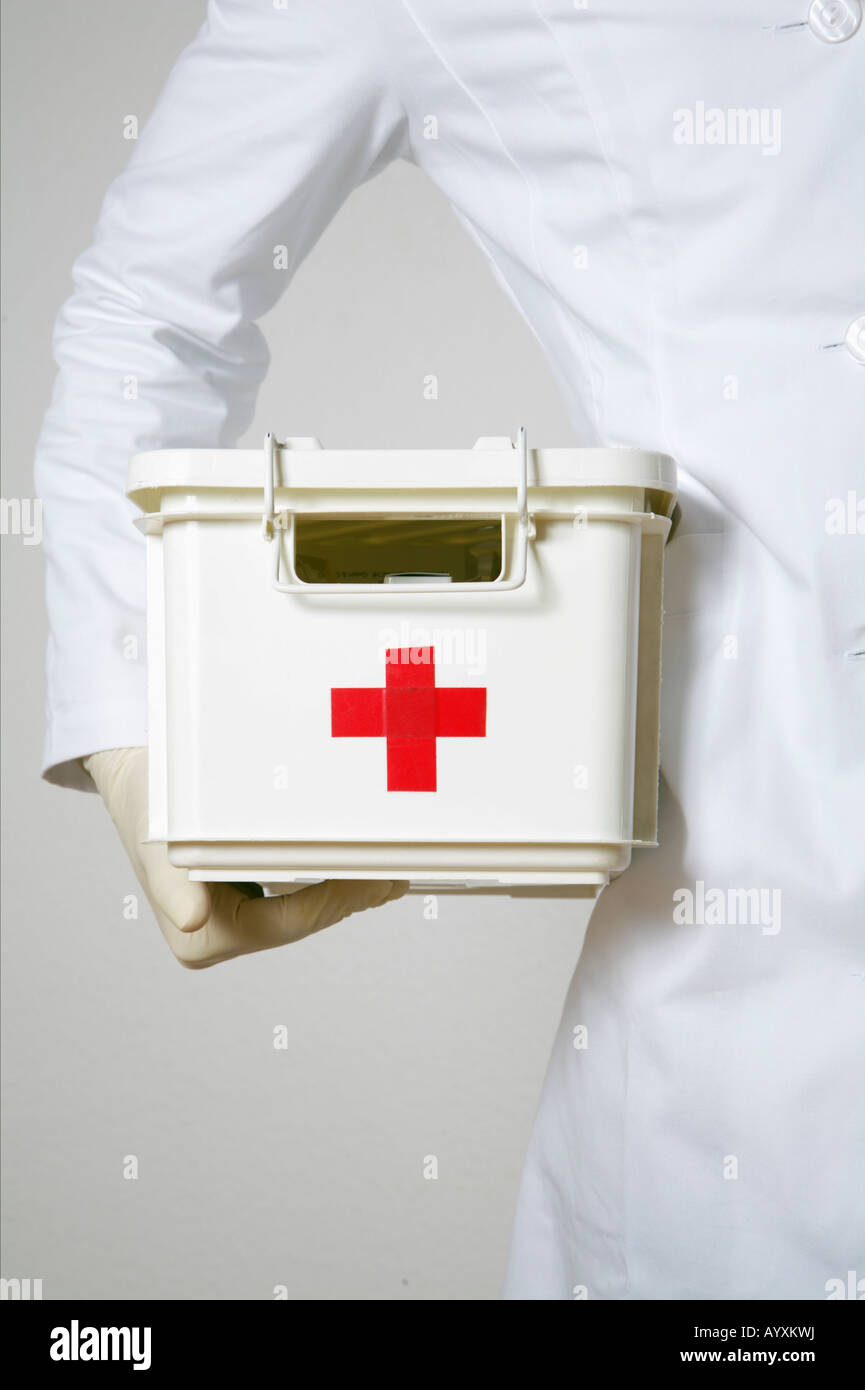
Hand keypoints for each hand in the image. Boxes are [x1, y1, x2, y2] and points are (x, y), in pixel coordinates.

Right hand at [82, 747, 408, 968]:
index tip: (375, 875)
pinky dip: (327, 884)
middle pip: (302, 922)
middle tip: (397, 876)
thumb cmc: (150, 799)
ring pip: (303, 914)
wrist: (136, 775)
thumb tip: (194, 922)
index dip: (339, 901)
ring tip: (389, 875)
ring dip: (346, 894)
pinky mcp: (242, 903)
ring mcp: (230, 925)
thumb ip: (174, 887)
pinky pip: (295, 900)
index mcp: (200, 938)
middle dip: (351, 898)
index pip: (289, 922)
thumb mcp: (161, 837)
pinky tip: (359, 871)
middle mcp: (215, 941)